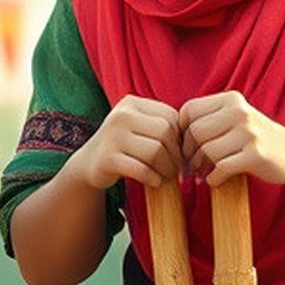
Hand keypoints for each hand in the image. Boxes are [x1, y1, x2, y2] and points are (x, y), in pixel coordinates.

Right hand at [68, 97, 182, 190]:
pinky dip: (153, 178)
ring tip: (166, 176)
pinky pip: (141, 169)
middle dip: (176, 155)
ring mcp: (112, 136)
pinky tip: (154, 182)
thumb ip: (162, 125)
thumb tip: (194, 139)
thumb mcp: (139, 127)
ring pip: (155, 151)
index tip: (181, 154)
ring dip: (167, 169)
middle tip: (177, 170)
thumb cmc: (123, 145)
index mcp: (132, 103)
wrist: (89, 163)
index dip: (181, 138)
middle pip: (165, 133)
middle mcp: (121, 115)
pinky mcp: (107, 159)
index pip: (170, 117)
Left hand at [180, 91, 284, 187]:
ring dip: (201, 168)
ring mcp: (248, 132)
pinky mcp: (255, 155)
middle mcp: (239, 112)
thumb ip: (209, 121)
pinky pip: (221, 168)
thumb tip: (172, 137)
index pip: (189, 110)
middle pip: (195, 132)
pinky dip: (213, 178)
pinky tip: (215, 180)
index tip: (183, 147)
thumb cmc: (258, 140)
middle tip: (190, 168)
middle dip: (188, 153)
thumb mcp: (235, 120)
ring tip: (203, 173)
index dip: (180, 131)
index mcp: (231, 100)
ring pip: (207, 150)